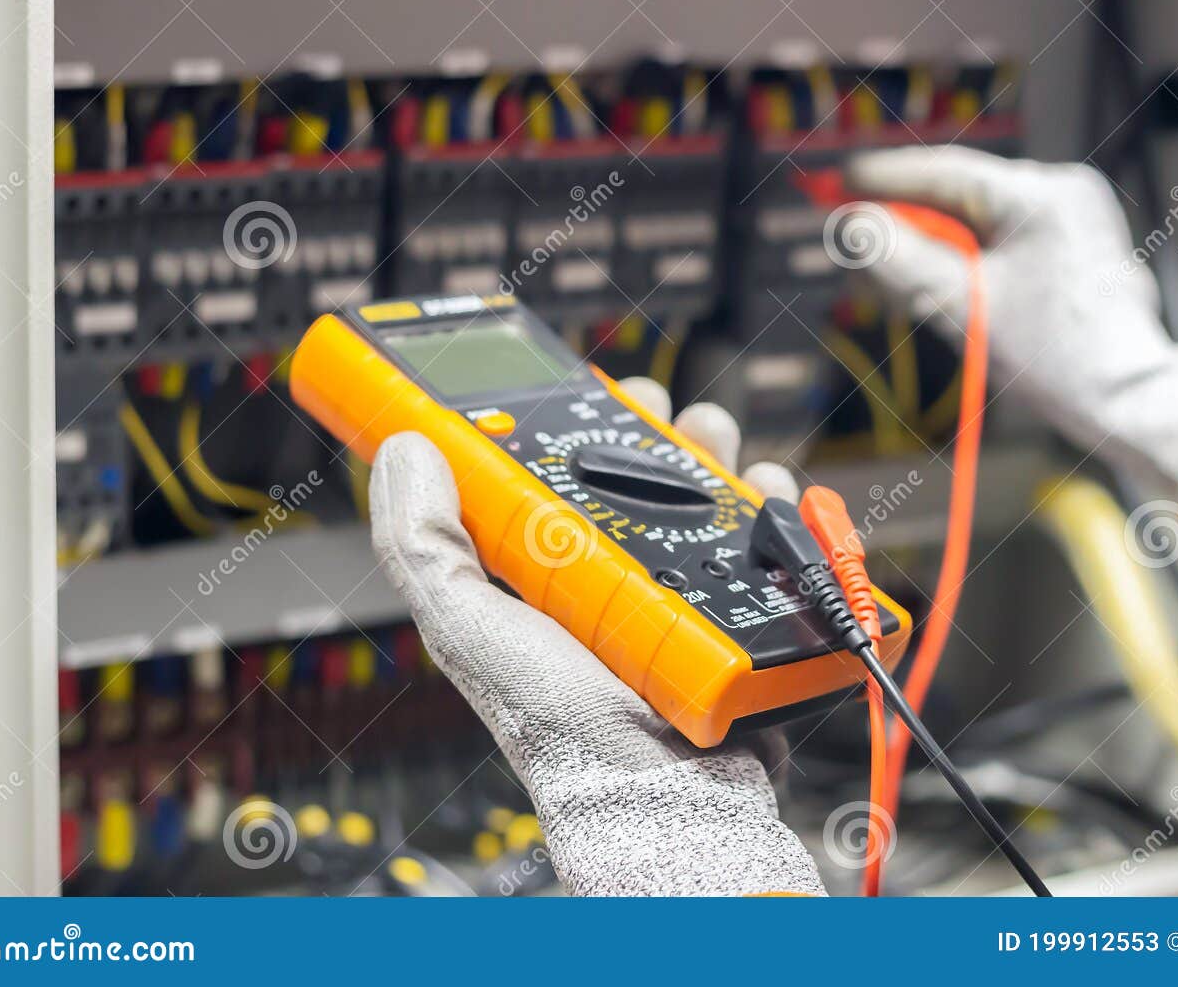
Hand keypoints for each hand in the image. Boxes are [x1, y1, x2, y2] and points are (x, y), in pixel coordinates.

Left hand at [368, 378, 824, 896]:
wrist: (662, 796)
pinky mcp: (741, 612)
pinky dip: (774, 503)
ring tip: (713, 438)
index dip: (561, 420)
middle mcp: (615, 578)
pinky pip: (763, 538)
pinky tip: (767, 491)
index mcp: (546, 573)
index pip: (551, 472)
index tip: (574, 382)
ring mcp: (683, 595)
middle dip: (649, 423)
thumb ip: (422, 545)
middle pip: (635, 471)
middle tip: (651, 403)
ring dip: (714, 450)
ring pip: (704, 492)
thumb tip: (403, 449)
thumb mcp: (468, 629)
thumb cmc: (563, 728)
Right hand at [844, 145, 1177, 513]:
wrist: (1128, 399)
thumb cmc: (1057, 359)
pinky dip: (970, 258)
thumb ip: (901, 261)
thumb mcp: (964, 308)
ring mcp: (1076, 216)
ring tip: (894, 278)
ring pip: (982, 219)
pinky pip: (1007, 237)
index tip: (838, 182)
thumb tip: (850, 225)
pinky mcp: (1077, 244)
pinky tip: (942, 286)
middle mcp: (1064, 192)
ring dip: (937, 246)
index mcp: (1042, 196)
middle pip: (961, 195)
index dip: (885, 178)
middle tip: (857, 242)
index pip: (946, 171)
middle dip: (908, 223)